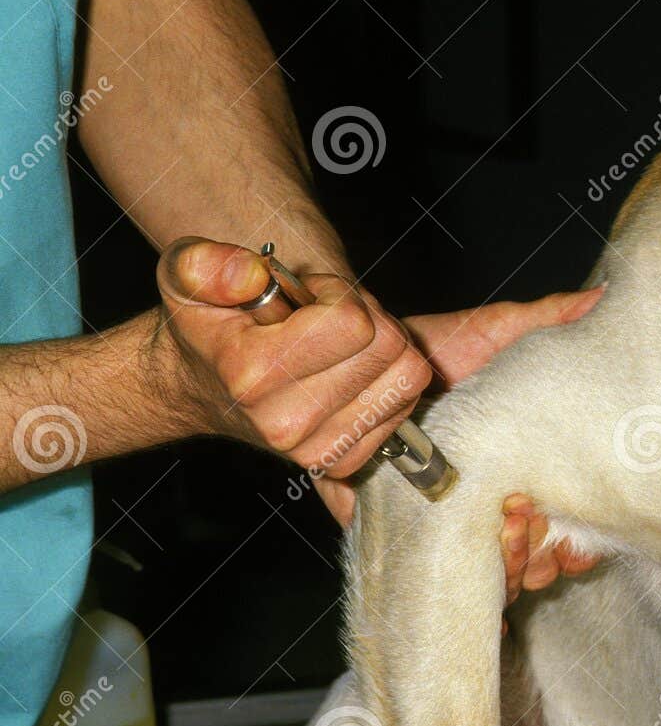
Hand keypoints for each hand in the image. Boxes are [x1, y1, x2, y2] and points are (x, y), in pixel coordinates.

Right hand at [157, 237, 433, 482]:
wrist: (198, 386)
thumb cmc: (207, 325)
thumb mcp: (186, 275)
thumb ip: (208, 264)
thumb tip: (251, 276)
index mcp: (251, 376)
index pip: (354, 323)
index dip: (339, 294)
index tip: (308, 297)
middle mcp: (286, 425)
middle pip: (389, 347)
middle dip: (368, 317)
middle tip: (327, 318)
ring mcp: (317, 451)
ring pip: (408, 375)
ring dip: (384, 347)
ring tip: (338, 344)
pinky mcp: (344, 462)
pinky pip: (407, 403)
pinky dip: (390, 378)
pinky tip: (349, 372)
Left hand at [306, 287, 606, 610]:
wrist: (354, 366)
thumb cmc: (430, 351)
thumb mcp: (496, 334)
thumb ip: (551, 320)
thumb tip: (605, 297)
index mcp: (525, 470)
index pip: (569, 521)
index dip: (582, 538)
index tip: (581, 531)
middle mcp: (495, 507)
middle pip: (541, 559)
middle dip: (547, 553)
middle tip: (533, 520)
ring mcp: (453, 529)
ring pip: (500, 579)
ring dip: (515, 568)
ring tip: (508, 529)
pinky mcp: (404, 540)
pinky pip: (439, 586)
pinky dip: (469, 595)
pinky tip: (485, 587)